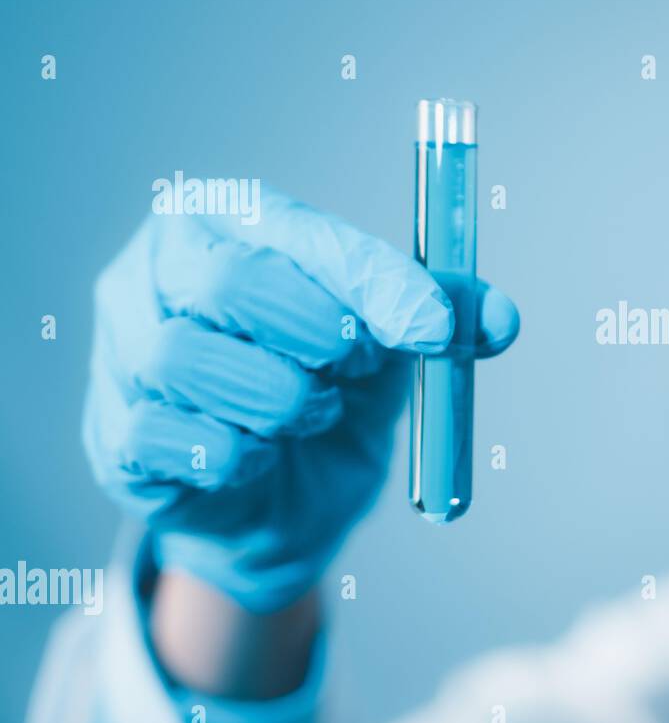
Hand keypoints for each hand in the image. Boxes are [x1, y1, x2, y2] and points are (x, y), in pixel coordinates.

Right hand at [83, 189, 518, 611]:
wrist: (286, 501)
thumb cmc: (334, 391)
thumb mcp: (398, 346)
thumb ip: (447, 319)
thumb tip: (503, 318)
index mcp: (232, 221)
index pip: (299, 234)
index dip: (374, 281)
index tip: (436, 330)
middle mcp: (159, 271)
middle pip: (228, 284)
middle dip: (316, 336)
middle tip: (355, 368)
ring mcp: (123, 351)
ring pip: (188, 363)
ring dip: (279, 401)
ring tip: (309, 412)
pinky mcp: (113, 434)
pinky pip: (165, 439)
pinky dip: (234, 455)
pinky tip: (258, 456)